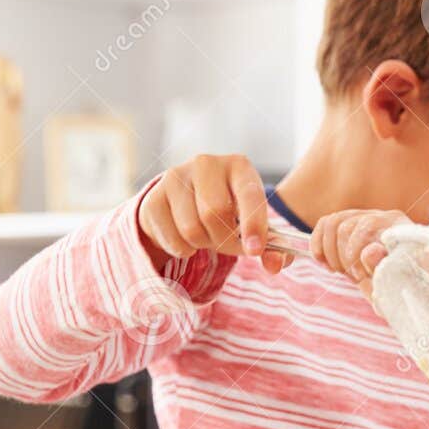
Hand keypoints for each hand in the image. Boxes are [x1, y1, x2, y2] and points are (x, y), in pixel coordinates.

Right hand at [139, 154, 285, 274]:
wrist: (191, 203)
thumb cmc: (232, 215)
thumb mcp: (257, 226)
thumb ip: (275, 248)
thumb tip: (274, 265)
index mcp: (239, 166)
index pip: (248, 196)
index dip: (253, 225)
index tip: (254, 250)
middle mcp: (206, 163)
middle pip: (214, 214)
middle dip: (226, 241)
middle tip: (230, 244)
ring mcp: (175, 177)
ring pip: (192, 229)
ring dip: (203, 245)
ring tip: (207, 235)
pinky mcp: (153, 197)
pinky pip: (172, 239)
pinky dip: (183, 249)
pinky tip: (187, 236)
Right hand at [308, 209, 409, 287]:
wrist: (405, 286)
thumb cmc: (403, 286)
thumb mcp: (396, 283)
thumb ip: (383, 266)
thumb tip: (369, 251)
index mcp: (398, 226)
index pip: (367, 226)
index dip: (356, 252)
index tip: (360, 278)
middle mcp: (382, 217)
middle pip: (347, 226)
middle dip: (344, 257)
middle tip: (355, 279)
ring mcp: (365, 217)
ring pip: (333, 223)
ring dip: (330, 252)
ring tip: (340, 272)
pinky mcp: (350, 223)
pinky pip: (326, 224)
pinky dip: (318, 244)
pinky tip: (323, 262)